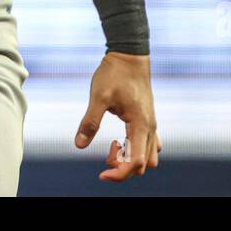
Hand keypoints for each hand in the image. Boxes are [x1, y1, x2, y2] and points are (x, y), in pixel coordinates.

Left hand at [75, 51, 160, 181]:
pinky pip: (149, 144)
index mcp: (140, 125)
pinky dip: (135, 150)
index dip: (119, 174)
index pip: (136, 163)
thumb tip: (79, 145)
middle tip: (104, 153)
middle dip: (123, 167)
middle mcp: (150, 128)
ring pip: (149, 157)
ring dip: (131, 159)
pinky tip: (119, 139)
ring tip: (112, 145)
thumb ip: (90, 121)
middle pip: (144, 165)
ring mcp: (151, 124)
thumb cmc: (114, 73)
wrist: (129, 55)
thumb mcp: (98, 96)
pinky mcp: (147, 119)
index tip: (101, 173)